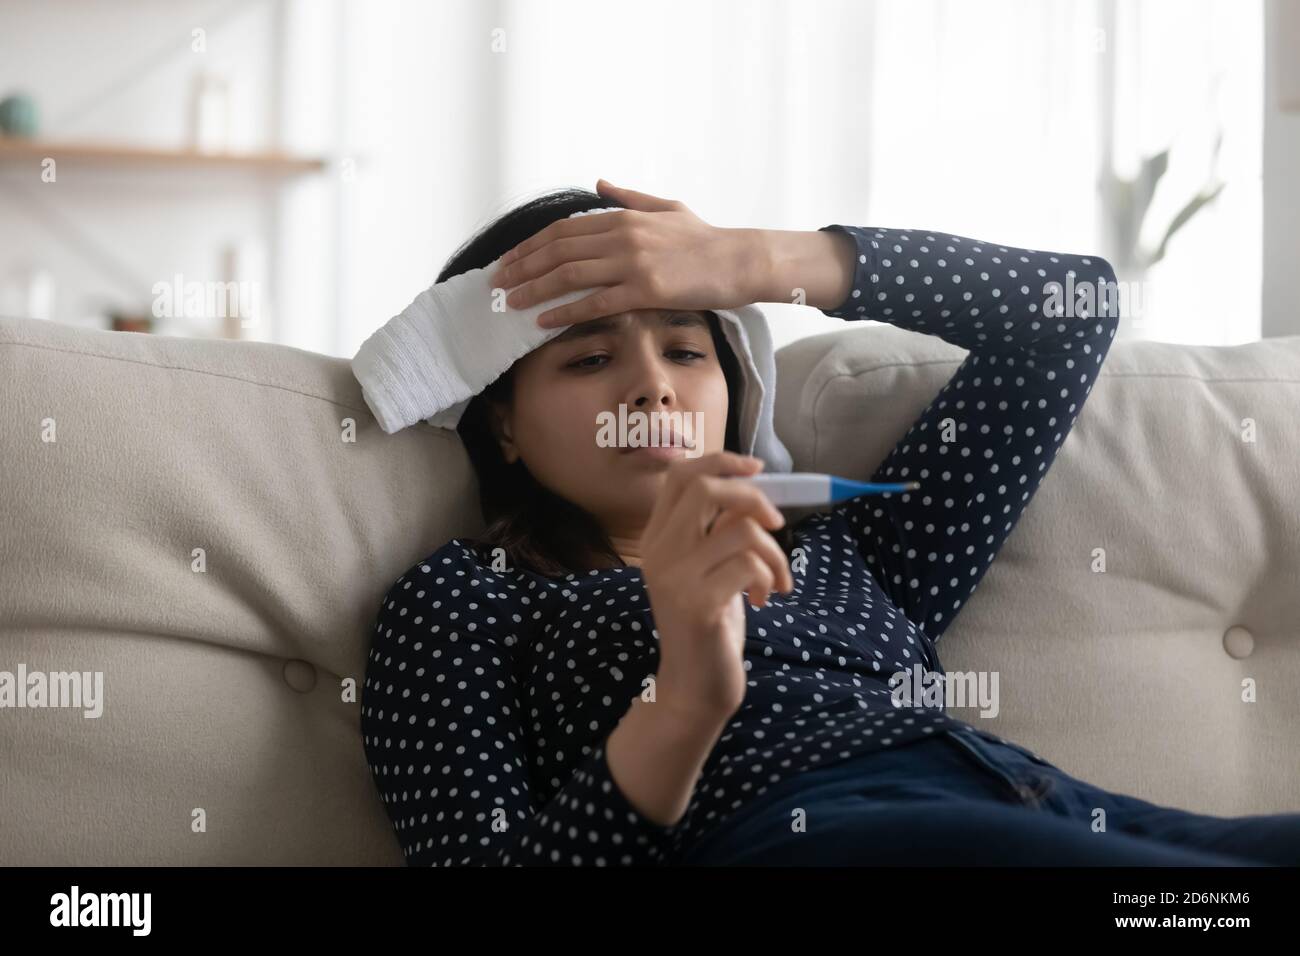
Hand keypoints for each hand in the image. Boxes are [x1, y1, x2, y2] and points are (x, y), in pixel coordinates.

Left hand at [488, 180, 764, 327]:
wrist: (739, 260)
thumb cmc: (705, 238)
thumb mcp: (666, 207)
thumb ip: (628, 197)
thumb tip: (599, 182)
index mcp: (623, 217)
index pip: (563, 230)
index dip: (530, 246)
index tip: (509, 260)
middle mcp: (623, 236)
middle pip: (558, 251)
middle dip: (522, 268)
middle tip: (498, 284)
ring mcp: (633, 264)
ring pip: (570, 275)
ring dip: (535, 290)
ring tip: (512, 303)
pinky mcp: (645, 291)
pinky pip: (595, 302)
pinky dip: (566, 311)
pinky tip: (544, 320)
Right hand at [639, 451, 794, 719]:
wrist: (694, 687)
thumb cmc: (709, 625)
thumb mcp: (708, 569)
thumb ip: (717, 530)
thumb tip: (752, 493)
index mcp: (656, 538)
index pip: (681, 475)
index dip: (721, 461)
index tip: (756, 469)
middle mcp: (658, 552)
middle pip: (707, 489)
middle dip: (754, 498)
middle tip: (776, 525)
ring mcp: (675, 578)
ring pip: (742, 530)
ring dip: (775, 554)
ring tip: (775, 581)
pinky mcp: (698, 603)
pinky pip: (751, 564)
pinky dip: (771, 578)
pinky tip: (765, 600)